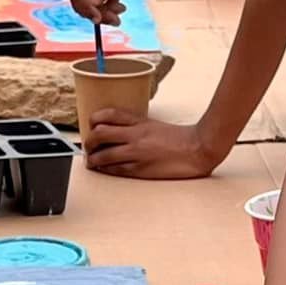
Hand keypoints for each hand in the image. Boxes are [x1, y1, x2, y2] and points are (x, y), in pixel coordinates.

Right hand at [59, 0, 139, 21]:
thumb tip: (93, 2)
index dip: (87, 7)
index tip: (101, 19)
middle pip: (77, 1)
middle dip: (98, 12)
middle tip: (117, 19)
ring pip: (81, 6)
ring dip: (101, 12)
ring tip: (120, 7)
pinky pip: (85, 5)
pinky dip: (100, 9)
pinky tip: (114, 3)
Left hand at [85, 112, 226, 179]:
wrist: (198, 148)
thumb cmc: (178, 138)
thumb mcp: (154, 125)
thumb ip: (135, 126)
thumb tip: (116, 132)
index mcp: (140, 121)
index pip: (108, 114)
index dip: (94, 119)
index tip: (91, 125)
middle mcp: (135, 135)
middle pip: (99, 133)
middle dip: (89, 141)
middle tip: (88, 146)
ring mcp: (136, 153)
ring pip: (103, 155)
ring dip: (92, 159)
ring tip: (91, 161)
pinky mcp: (140, 169)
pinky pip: (114, 170)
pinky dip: (104, 169)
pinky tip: (102, 169)